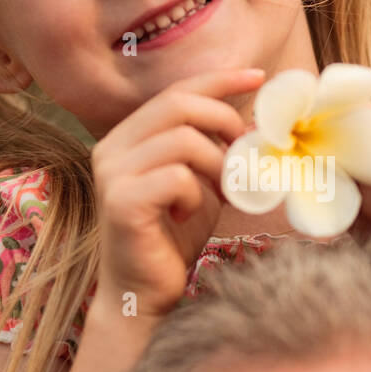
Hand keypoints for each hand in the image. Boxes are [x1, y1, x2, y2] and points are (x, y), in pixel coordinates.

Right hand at [90, 68, 266, 318]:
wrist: (144, 294)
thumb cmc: (173, 238)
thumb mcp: (200, 183)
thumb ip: (215, 152)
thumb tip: (255, 124)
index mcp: (127, 138)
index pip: (176, 92)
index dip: (220, 80)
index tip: (259, 77)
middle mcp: (111, 149)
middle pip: (178, 105)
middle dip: (224, 121)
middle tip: (246, 151)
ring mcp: (112, 174)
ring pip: (181, 139)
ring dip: (216, 164)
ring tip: (219, 191)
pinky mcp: (121, 202)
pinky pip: (176, 177)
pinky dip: (196, 194)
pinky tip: (186, 215)